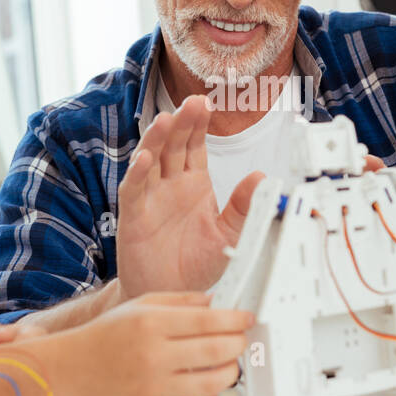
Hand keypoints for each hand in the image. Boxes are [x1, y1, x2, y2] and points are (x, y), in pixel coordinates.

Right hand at [57, 291, 253, 395]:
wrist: (72, 370)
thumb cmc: (107, 336)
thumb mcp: (141, 305)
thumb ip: (182, 301)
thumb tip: (218, 302)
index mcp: (151, 324)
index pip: (208, 320)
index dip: (236, 319)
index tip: (247, 319)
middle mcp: (153, 355)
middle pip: (216, 350)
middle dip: (238, 343)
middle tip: (240, 340)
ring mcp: (153, 387)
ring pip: (212, 384)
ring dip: (230, 373)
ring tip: (227, 364)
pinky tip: (209, 392)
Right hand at [116, 95, 263, 297]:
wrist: (170, 293)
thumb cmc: (196, 264)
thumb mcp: (229, 236)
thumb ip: (243, 208)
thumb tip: (262, 178)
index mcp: (193, 183)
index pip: (195, 145)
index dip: (199, 124)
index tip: (206, 103)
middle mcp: (170, 185)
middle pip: (173, 145)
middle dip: (182, 123)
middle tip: (193, 102)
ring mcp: (150, 198)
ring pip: (150, 160)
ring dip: (156, 140)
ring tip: (165, 120)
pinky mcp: (134, 216)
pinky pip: (134, 191)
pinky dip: (138, 174)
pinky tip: (144, 160)